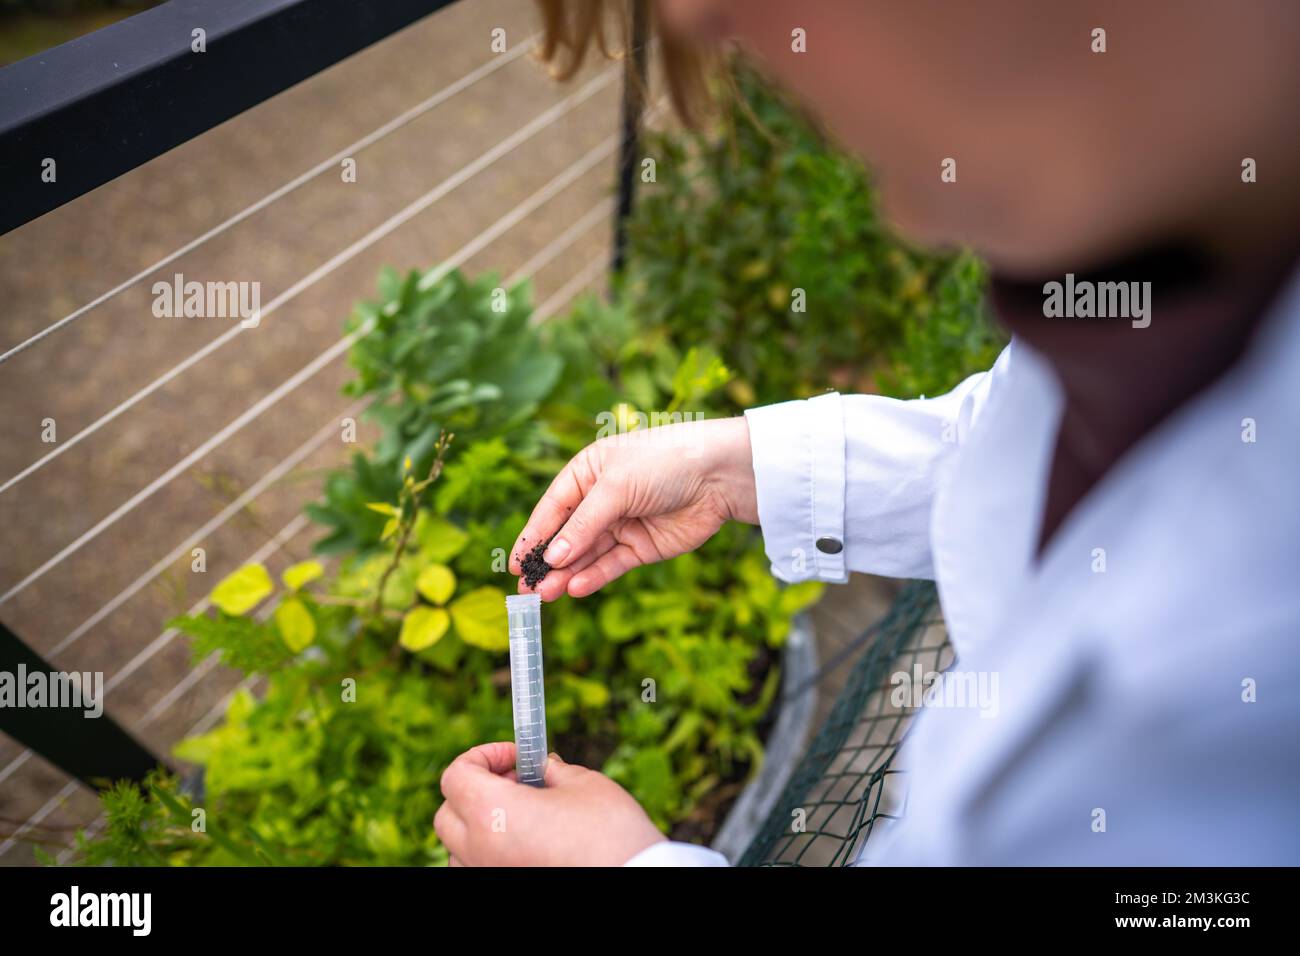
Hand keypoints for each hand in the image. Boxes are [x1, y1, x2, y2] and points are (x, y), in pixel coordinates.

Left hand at [434, 742, 665, 865]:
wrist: (636, 876)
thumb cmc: (610, 833)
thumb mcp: (584, 784)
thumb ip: (553, 771)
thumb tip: (542, 767)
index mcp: (493, 813)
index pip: (456, 775)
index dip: (483, 756)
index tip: (516, 756)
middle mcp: (479, 850)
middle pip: (449, 812)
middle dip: (476, 788)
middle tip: (518, 780)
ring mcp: (488, 876)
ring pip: (459, 847)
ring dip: (480, 823)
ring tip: (524, 815)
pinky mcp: (504, 890)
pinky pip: (478, 869)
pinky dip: (490, 852)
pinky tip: (527, 844)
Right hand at [509, 416, 756, 599]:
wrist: (718, 474)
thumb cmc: (663, 463)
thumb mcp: (616, 487)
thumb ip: (585, 524)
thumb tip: (553, 558)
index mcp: (587, 472)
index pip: (551, 508)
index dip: (532, 536)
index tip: (514, 563)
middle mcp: (600, 499)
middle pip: (566, 537)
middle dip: (547, 563)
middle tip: (527, 589)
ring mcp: (621, 525)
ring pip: (586, 555)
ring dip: (567, 575)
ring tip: (547, 594)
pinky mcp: (641, 547)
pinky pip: (611, 565)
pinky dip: (594, 577)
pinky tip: (577, 588)